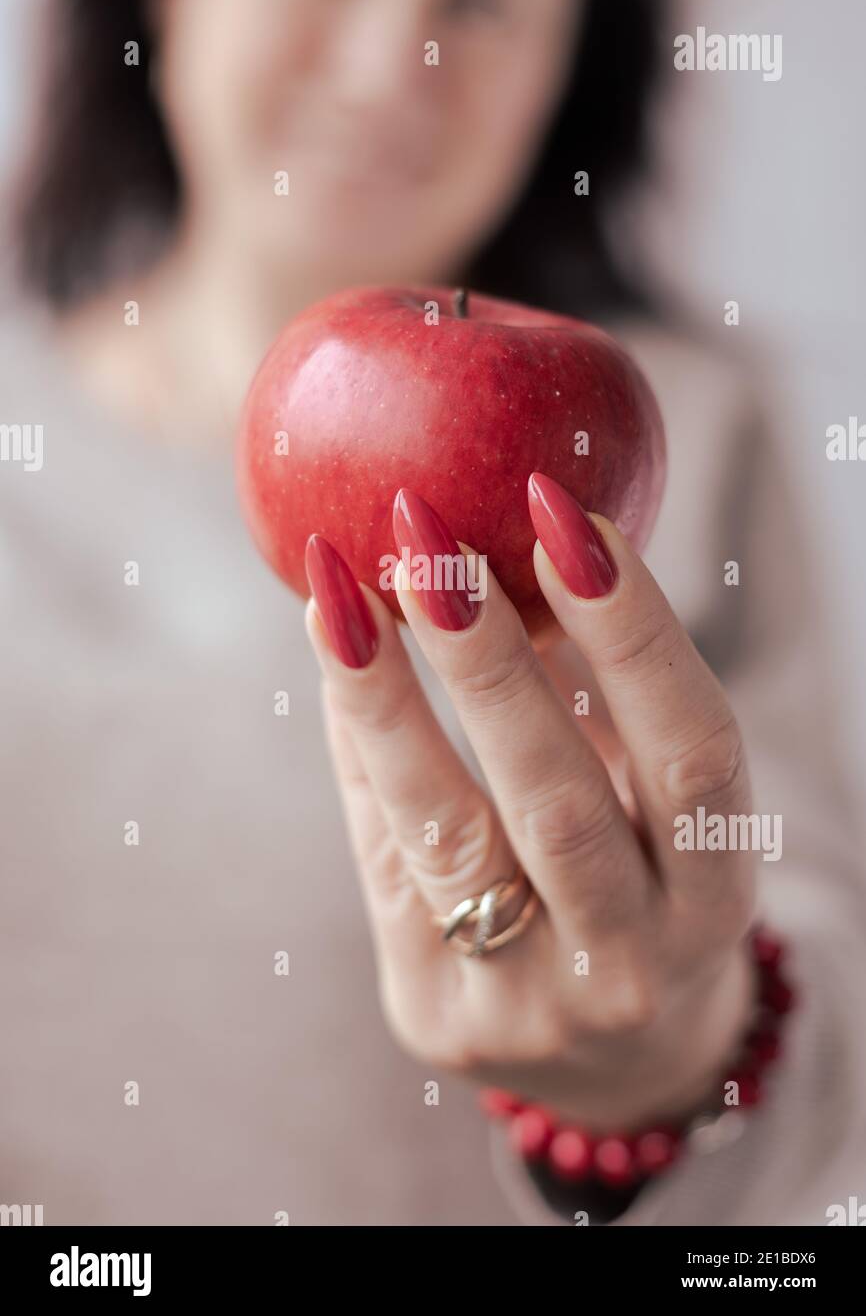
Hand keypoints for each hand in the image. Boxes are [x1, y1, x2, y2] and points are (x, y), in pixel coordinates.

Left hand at [304, 475, 755, 1132]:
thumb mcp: (650, 802)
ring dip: (386, 701)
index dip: (634, 631)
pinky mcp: (438, 1015)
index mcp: (715, 892)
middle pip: (557, 801)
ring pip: (448, 836)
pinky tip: (336, 655)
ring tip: (339, 592)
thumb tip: (504, 535)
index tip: (562, 516)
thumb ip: (594, 697)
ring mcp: (529, 1004)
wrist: (612, 1062)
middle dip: (486, 660)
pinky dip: (362, 746)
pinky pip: (385, 855)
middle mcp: (634, 961)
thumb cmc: (634, 881)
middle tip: (426, 538)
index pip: (690, 752)